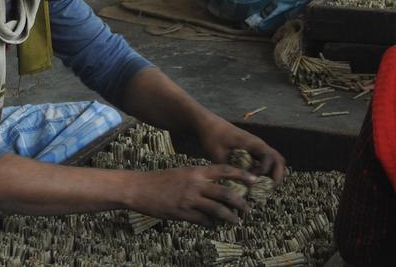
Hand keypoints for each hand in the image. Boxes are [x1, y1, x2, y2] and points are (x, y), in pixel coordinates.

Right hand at [126, 165, 253, 226]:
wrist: (140, 188)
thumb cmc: (162, 179)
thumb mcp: (184, 172)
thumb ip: (200, 178)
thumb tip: (216, 185)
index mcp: (197, 171)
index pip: (225, 170)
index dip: (242, 175)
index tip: (255, 180)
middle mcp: (196, 184)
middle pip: (225, 192)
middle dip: (240, 202)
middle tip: (249, 208)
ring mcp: (189, 199)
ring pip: (216, 209)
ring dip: (229, 217)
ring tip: (237, 221)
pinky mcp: (181, 213)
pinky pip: (201, 220)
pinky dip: (210, 223)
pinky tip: (214, 226)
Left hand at [197, 116, 286, 183]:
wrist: (209, 124)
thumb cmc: (213, 137)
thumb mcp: (218, 155)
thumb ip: (230, 169)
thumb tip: (238, 186)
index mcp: (252, 143)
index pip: (269, 157)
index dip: (264, 171)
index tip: (253, 180)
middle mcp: (258, 145)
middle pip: (278, 159)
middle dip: (277, 175)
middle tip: (270, 189)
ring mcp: (257, 147)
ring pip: (275, 160)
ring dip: (274, 174)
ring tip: (266, 188)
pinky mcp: (253, 150)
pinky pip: (266, 161)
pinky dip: (267, 172)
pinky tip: (256, 182)